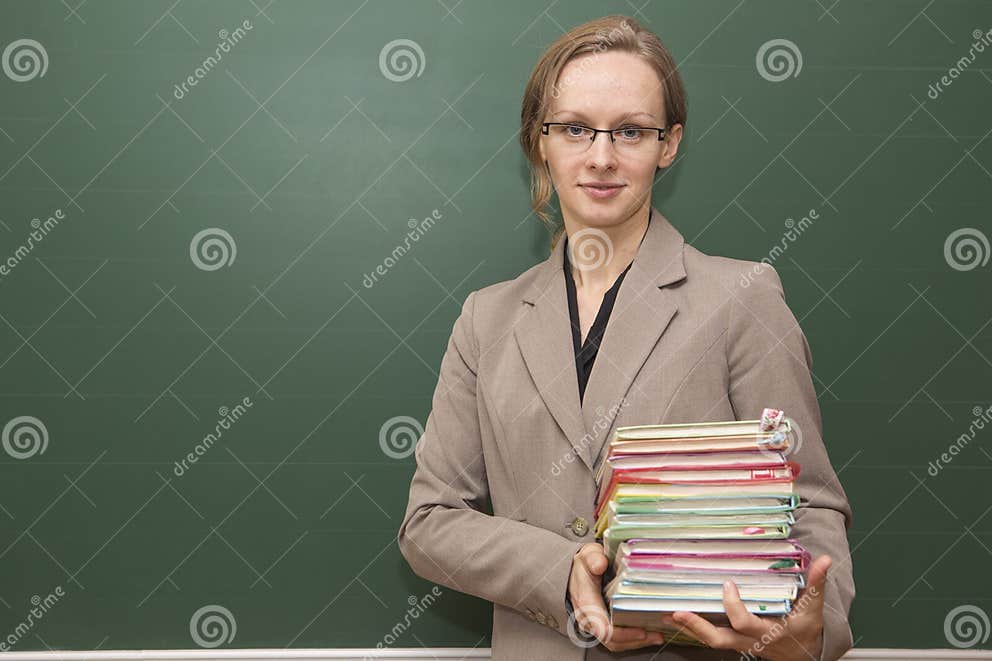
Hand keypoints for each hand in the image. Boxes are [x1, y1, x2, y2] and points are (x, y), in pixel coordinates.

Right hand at [567, 542, 665, 651]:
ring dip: (636, 642)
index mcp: (586, 602)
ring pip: (615, 643)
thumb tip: (600, 564)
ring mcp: (595, 624)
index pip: (602, 626)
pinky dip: (632, 640)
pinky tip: (648, 635)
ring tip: (656, 637)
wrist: (575, 571)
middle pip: (611, 639)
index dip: (622, 633)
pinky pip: (616, 640)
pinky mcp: (602, 626)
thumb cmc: (584, 565)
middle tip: (656, 635)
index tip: (641, 630)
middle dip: (634, 640)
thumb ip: (593, 559)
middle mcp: (588, 618)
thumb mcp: (588, 556)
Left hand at [670, 554, 830, 660]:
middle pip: (718, 639)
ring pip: (710, 640)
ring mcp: (740, 643)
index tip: (728, 585)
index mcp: (768, 631)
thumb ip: (816, 584)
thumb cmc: (806, 630)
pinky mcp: (734, 641)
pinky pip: (711, 637)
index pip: (744, 621)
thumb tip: (826, 560)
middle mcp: (750, 640)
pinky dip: (694, 628)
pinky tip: (680, 617)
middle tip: (678, 611)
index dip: (733, 605)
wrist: (802, 654)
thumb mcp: (813, 608)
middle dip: (697, 626)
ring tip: (670, 612)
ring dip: (690, 627)